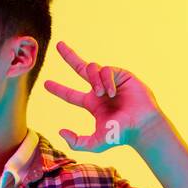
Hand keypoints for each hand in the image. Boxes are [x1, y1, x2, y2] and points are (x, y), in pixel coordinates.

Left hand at [42, 41, 163, 152]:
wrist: (142, 125)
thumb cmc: (121, 135)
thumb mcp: (95, 142)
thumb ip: (77, 142)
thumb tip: (60, 131)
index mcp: (91, 104)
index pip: (70, 95)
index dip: (58, 89)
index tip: (46, 84)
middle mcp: (99, 90)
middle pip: (80, 69)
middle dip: (69, 56)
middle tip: (59, 45)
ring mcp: (110, 80)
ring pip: (92, 69)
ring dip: (94, 81)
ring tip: (101, 94)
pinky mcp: (121, 74)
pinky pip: (105, 70)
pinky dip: (106, 81)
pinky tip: (112, 92)